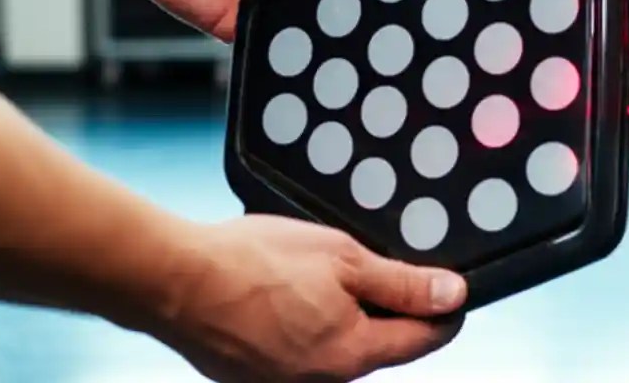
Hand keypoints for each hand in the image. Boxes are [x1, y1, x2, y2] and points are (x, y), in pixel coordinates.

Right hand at [153, 215, 465, 382]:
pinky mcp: (254, 377)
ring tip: (322, 275)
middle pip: (381, 346)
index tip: (453, 292)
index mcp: (353, 353)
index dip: (445, 312)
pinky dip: (305, 326)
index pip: (424, 340)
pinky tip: (287, 296)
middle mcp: (323, 381)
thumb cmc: (253, 263)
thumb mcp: (344, 257)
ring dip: (344, 317)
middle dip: (389, 310)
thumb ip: (403, 283)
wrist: (174, 279)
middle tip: (380, 269)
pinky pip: (299, 353)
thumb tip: (452, 296)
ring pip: (338, 349)